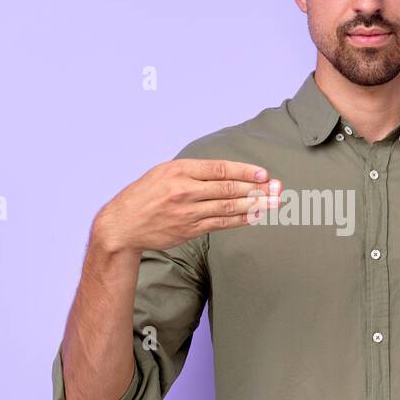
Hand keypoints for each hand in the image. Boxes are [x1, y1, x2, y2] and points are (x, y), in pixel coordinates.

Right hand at [94, 159, 279, 254]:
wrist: (122, 225)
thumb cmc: (144, 195)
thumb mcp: (163, 172)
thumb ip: (192, 171)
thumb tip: (226, 173)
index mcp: (178, 170)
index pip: (219, 169)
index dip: (245, 172)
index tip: (264, 174)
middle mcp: (184, 190)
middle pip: (228, 189)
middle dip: (256, 189)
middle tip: (277, 189)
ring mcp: (187, 212)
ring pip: (227, 207)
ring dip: (254, 205)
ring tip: (273, 203)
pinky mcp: (188, 230)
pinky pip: (220, 224)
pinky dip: (240, 220)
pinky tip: (255, 216)